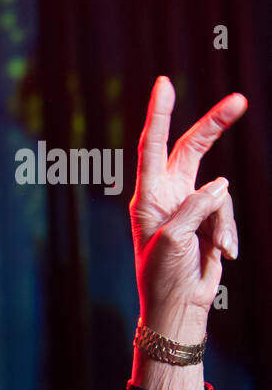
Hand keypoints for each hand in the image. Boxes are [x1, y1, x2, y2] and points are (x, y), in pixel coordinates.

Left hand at [130, 76, 244, 341]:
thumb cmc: (164, 276)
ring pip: (221, 192)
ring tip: (211, 250)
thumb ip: (196, 206)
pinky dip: (228, 233)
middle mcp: (166, 195)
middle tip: (241, 100)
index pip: (152, 147)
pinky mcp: (210, 219)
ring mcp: (190, 205)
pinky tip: (220, 256)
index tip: (164, 84)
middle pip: (192, 149)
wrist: (179, 306)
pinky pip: (228, 213)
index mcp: (147, 197)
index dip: (159, 115)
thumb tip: (221, 182)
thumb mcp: (175, 240)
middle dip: (215, 126)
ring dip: (222, 222)